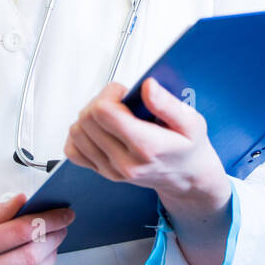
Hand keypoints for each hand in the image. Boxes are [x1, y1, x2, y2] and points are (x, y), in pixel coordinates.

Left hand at [65, 79, 231, 214]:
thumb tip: (147, 86)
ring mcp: (111, 170)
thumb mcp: (191, 122)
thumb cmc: (189, 148)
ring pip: (77, 133)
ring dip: (89, 116)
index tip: (124, 92)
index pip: (104, 112)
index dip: (109, 93)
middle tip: (119, 102)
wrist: (187, 178)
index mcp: (146, 146)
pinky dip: (81, 135)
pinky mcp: (103, 173)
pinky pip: (73, 151)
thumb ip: (167, 104)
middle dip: (100, 101)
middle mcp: (125, 161)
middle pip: (87, 119)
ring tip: (112, 115)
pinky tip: (99, 130)